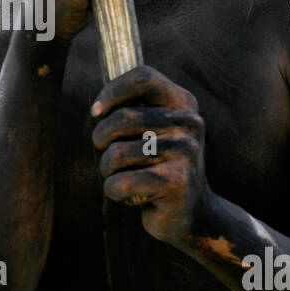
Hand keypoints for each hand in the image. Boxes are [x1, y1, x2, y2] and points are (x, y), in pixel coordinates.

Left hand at [91, 66, 206, 243]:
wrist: (192, 213)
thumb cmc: (159, 166)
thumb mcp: (154, 131)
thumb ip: (133, 110)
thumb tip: (97, 108)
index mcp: (182, 103)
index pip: (143, 77)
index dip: (112, 91)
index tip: (96, 112)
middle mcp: (189, 123)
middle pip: (122, 118)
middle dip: (101, 139)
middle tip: (106, 154)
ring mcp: (186, 153)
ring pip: (117, 153)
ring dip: (107, 169)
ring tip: (122, 176)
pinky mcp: (177, 183)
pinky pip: (121, 182)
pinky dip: (113, 191)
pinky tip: (128, 196)